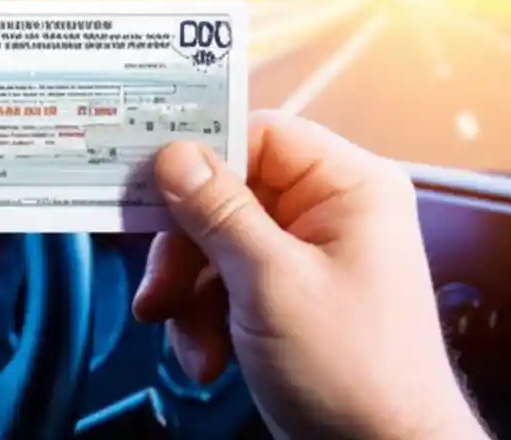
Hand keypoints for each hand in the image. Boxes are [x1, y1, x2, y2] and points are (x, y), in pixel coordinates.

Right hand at [133, 110, 486, 439]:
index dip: (203, 157)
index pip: (260, 135)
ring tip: (191, 339)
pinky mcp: (288, 296)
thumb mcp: (271, 284)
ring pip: (217, 243)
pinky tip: (207, 357)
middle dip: (187, 249)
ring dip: (191, 294)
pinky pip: (226, 282)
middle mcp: (332, 212)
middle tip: (161, 284)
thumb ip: (218, 212)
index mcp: (350, 187)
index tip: (151, 184)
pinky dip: (205, 318)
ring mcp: (308, 256)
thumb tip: (175, 154)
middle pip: (228, 193)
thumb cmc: (359, 376)